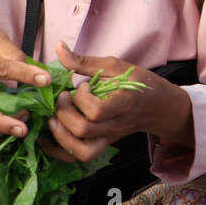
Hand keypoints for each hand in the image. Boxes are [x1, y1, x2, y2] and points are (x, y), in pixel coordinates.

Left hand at [42, 41, 193, 163]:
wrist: (158, 106)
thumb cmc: (137, 83)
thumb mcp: (114, 66)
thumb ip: (84, 61)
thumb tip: (58, 47)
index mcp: (123, 103)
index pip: (97, 111)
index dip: (82, 99)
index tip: (82, 85)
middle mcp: (115, 126)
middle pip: (84, 131)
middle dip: (64, 114)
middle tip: (62, 99)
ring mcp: (108, 138)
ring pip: (81, 151)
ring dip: (60, 136)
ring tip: (54, 118)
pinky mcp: (102, 145)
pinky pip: (80, 157)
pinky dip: (60, 151)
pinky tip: (48, 138)